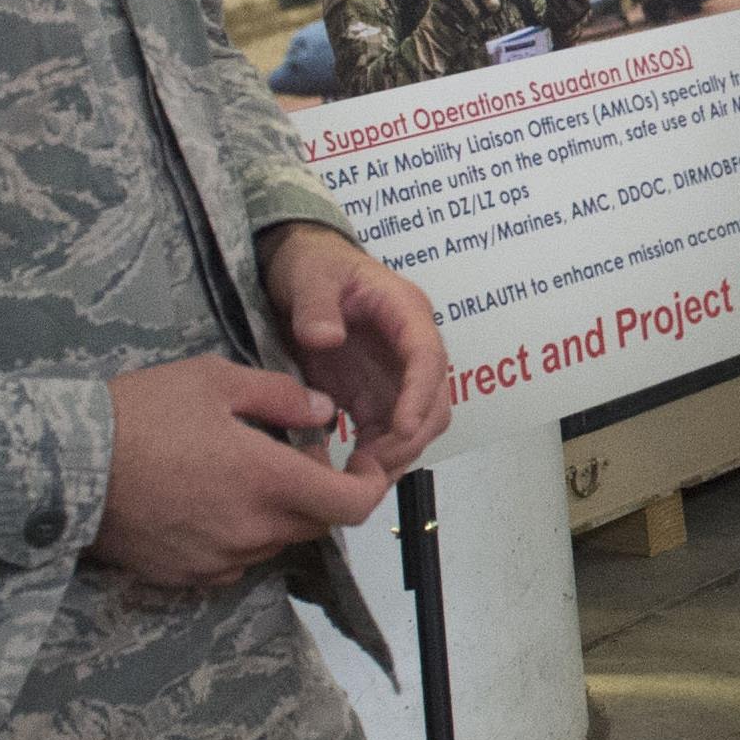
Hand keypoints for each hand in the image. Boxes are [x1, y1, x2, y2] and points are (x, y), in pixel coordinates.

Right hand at [95, 357, 393, 587]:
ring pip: (277, 541)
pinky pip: (236, 560)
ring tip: (244, 472)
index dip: (372, 485)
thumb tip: (324, 413)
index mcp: (269, 482)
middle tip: (293, 453)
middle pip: (317, 523)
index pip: (353, 505)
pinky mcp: (188, 576)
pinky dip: (241, 534)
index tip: (364, 463)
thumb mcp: (215, 380)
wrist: (63, 467)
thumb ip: (280, 396)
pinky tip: (210, 501)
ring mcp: (219, 560)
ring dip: (278, 512)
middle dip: (321, 491)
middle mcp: (253, 531)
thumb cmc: (141, 413)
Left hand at [267, 222, 453, 477]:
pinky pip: (388, 435)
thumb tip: (326, 337)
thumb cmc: (313, 264)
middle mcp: (411, 348)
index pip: (429, 357)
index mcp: (406, 311)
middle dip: (411, 437)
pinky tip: (349, 472)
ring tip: (359, 475)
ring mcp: (396, 376)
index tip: (402, 429)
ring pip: (420, 424)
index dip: (420, 395)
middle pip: (436, 400)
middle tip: (371, 465)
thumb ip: (315, 304)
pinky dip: (377, 456)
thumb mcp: (309, 275)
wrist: (303, 272)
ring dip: (398, 453)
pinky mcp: (376, 396)